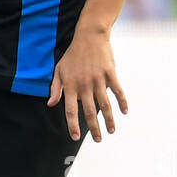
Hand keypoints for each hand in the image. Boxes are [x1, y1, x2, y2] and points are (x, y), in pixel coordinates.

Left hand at [47, 25, 127, 142]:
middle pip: (89, 112)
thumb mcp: (59, 70)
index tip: (75, 136)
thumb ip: (55, 88)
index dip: (73, 124)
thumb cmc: (73, 55)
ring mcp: (98, 79)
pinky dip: (122, 102)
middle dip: (94, 128)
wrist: (89, 36)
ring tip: (112, 131)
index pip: (71, 110)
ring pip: (104, 104)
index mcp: (71, 85)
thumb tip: (51, 104)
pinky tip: (125, 112)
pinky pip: (117, 91)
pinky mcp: (110, 73)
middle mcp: (84, 85)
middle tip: (98, 140)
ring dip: (109, 119)